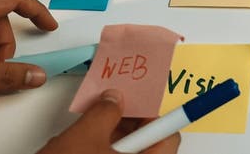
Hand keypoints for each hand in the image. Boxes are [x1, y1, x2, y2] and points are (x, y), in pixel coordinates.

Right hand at [37, 89, 179, 153]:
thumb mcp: (85, 137)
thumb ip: (104, 113)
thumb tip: (113, 100)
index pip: (168, 137)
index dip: (152, 115)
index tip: (139, 103)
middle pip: (147, 145)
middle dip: (129, 125)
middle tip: (113, 111)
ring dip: (110, 140)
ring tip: (90, 132)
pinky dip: (99, 153)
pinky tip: (80, 149)